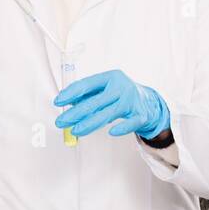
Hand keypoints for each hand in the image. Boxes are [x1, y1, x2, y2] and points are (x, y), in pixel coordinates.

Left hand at [53, 69, 170, 139]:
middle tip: (61, 121)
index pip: (88, 84)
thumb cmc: (121, 94)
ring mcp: (132, 101)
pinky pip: (130, 123)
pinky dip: (122, 128)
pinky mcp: (141, 115)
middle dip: (75, 113)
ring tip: (75, 131)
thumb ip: (88, 94)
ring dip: (90, 123)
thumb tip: (65, 100)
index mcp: (111, 77)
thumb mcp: (106, 89)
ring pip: (108, 114)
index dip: (71, 93)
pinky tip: (111, 132)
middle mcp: (121, 87)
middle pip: (95, 101)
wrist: (149, 102)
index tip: (58, 101)